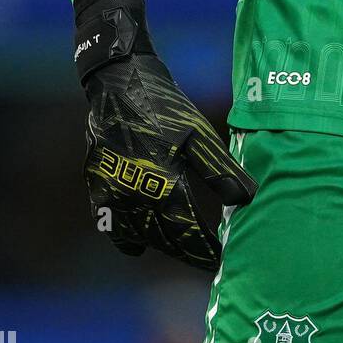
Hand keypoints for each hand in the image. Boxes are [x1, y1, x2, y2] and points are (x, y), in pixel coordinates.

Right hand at [77, 0, 255, 269]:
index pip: (188, 235)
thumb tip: (247, 200)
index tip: (221, 261)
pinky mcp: (95, 187)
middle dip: (185, 250)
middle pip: (163, 241)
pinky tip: (142, 231)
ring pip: (136, 237)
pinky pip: (112, 225)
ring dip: (159, 243)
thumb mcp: (198, 134)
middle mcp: (133, 200)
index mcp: (162, 187)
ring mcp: (109, 196)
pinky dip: (128, 233)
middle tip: (204, 257)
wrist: (118, 82)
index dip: (205, 251)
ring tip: (180, 244)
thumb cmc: (163, 106)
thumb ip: (221, 170)